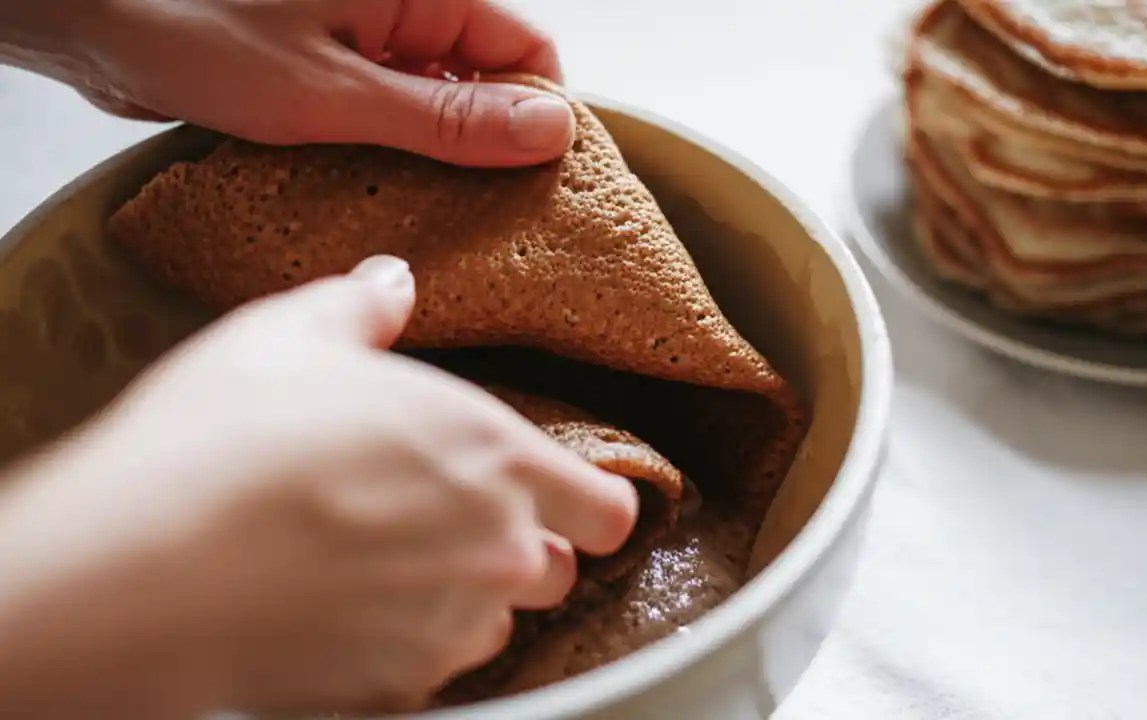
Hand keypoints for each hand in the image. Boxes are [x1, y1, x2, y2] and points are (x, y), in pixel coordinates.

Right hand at [0, 255, 637, 717]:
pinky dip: (399, 648)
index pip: (608, 509)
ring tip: (380, 567)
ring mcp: (448, 628)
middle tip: (446, 523)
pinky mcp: (395, 687)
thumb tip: (390, 283)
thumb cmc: (226, 440)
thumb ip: (361, 308)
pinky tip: (336, 613)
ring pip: (493, 625)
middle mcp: (497, 550)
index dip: (591, 504)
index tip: (562, 497)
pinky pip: (427, 671)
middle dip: (520, 549)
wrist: (144, 567)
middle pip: (556, 570)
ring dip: (460, 601)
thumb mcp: (289, 337)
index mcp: (496, 455)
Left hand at [1, 0, 572, 166]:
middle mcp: (400, 9)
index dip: (541, 115)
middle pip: (486, 79)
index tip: (538, 184)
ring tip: (438, 218)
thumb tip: (547, 130)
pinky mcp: (328, 68)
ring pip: (437, 102)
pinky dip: (393, 153)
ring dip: (438, 157)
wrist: (90, 19)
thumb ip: (445, 118)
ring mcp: (364, 38)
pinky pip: (387, 113)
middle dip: (490, 145)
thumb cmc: (194, 29)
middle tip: (490, 219)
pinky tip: (385, 196)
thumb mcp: (334, 93)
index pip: (525, 48)